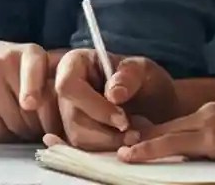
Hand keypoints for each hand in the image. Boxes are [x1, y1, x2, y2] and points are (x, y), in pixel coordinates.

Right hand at [0, 34, 60, 141]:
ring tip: (22, 124)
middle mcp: (7, 61)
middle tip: (38, 126)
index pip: (37, 74)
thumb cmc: (9, 66)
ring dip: (21, 132)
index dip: (41, 96)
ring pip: (13, 122)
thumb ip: (53, 83)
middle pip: (30, 111)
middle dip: (38, 125)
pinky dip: (2, 133)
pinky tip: (4, 124)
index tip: (37, 109)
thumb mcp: (32, 63)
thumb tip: (69, 119)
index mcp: (30, 53)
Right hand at [54, 50, 177, 150]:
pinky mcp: (76, 133)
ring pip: (77, 137)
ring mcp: (67, 113)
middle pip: (72, 117)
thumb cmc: (142, 78)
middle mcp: (64, 89)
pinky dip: (107, 149)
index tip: (122, 119)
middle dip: (105, 131)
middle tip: (134, 134)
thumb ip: (130, 76)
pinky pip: (85, 149)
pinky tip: (124, 142)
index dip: (93, 106)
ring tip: (132, 136)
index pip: (68, 87)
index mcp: (74, 64)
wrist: (150, 99)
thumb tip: (113, 95)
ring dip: (108, 142)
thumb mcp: (143, 69)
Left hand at [118, 95, 214, 162]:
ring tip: (119, 154)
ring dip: (140, 145)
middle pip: (164, 128)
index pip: (179, 125)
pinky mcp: (211, 140)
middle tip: (118, 147)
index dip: (157, 134)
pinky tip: (133, 155)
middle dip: (141, 138)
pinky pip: (172, 145)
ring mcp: (206, 125)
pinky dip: (150, 149)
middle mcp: (205, 115)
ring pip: (163, 135)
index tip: (138, 140)